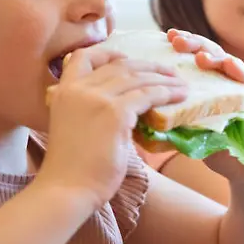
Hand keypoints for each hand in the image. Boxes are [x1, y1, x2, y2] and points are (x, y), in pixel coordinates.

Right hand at [39, 47, 186, 205]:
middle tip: (166, 71)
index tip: (125, 58)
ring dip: (162, 78)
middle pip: (118, 65)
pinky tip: (179, 96)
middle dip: (146, 66)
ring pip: (136, 77)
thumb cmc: (71, 170)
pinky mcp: (115, 113)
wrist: (66, 190)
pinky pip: (147, 95)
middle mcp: (78, 89)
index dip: (107, 53)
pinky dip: (166, 93)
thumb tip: (125, 110)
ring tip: (180, 83)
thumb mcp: (74, 128)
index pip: (83, 56)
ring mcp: (97, 98)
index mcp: (63, 91)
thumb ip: (92, 113)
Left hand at [166, 29, 243, 184]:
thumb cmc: (223, 154)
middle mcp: (231, 85)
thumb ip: (177, 125)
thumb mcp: (194, 138)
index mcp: (213, 89)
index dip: (184, 48)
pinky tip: (229, 64)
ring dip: (215, 57)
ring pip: (232, 66)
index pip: (197, 61)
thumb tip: (145, 117)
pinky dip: (240, 73)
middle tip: (176, 39)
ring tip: (199, 55)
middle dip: (194, 45)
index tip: (166, 38)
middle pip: (212, 56)